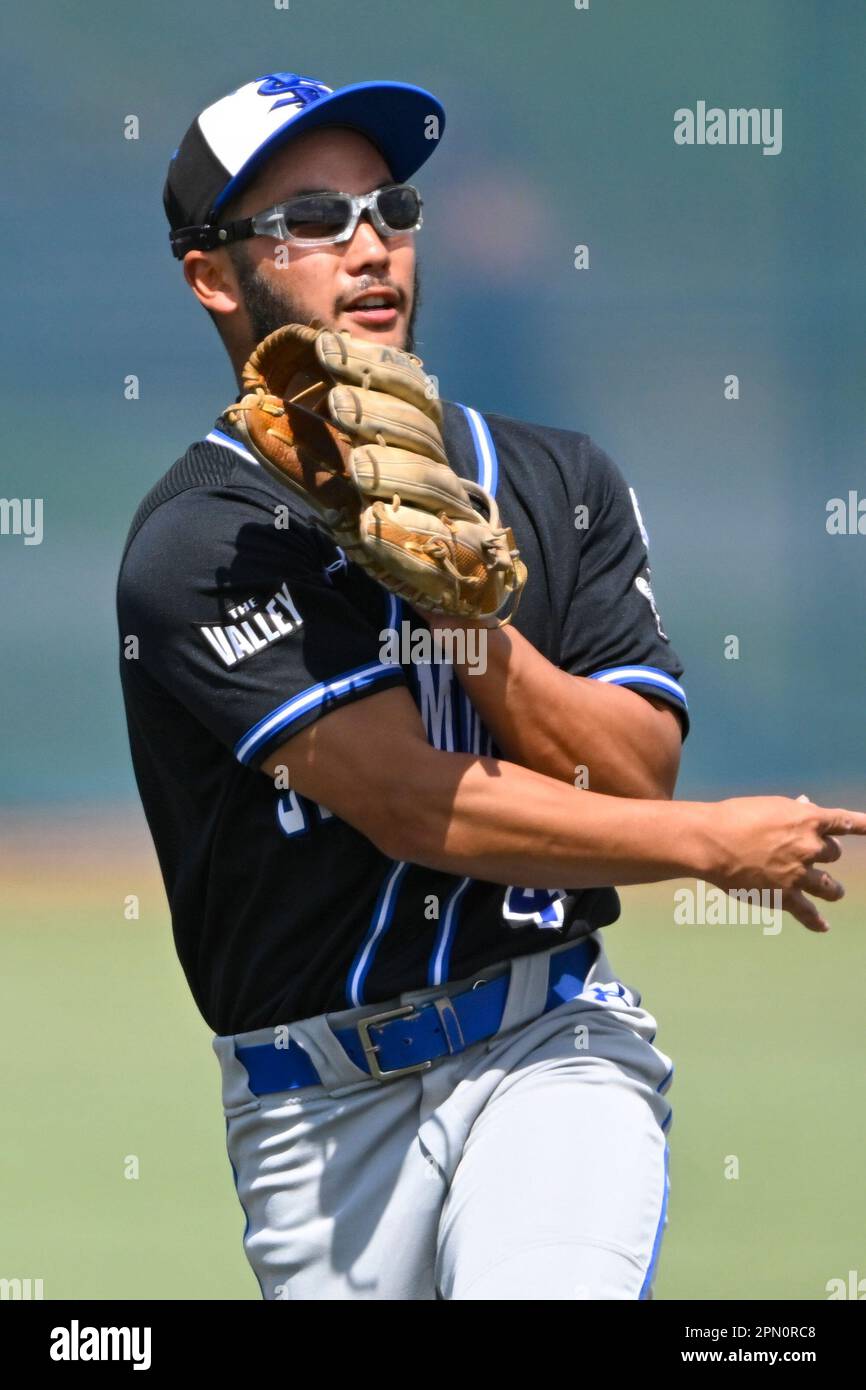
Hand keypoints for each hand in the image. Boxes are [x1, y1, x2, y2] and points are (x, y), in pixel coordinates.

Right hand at [702, 796, 865, 931]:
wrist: (712, 842)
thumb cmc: (735, 816)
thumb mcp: (768, 806)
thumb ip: (793, 810)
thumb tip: (808, 804)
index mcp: (808, 820)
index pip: (846, 822)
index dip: (865, 826)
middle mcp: (809, 847)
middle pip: (833, 853)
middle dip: (825, 853)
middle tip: (809, 853)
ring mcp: (799, 874)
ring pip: (830, 886)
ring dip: (833, 889)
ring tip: (834, 892)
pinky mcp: (784, 896)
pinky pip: (807, 912)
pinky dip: (816, 921)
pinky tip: (824, 926)